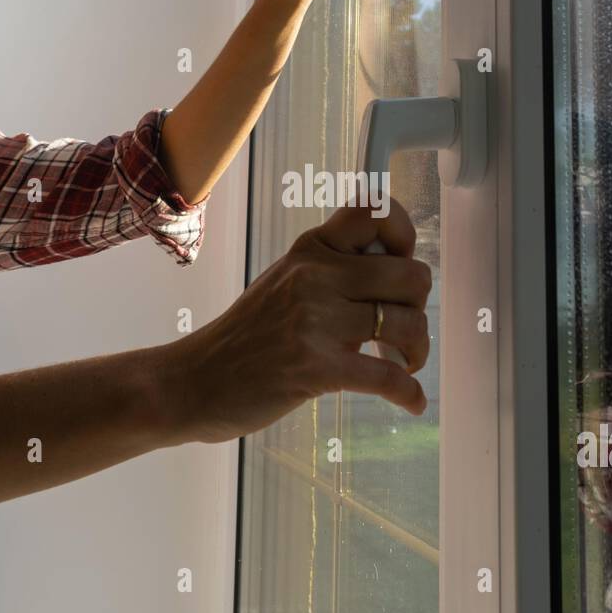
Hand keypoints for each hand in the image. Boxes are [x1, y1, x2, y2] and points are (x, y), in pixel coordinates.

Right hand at [166, 197, 430, 443]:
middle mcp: (316, 275)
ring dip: (417, 350)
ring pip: (406, 324)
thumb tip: (393, 272)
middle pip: (411, 275)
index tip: (401, 265)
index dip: (404, 236)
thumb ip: (332, 270)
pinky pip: (388, 376)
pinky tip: (412, 402)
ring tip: (403, 362)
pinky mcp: (316, 367)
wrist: (193, 381)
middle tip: (401, 326)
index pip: (374, 211)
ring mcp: (316, 320)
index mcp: (310, 249)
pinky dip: (409, 392)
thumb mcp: (285, 281)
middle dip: (418, 306)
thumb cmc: (246, 337)